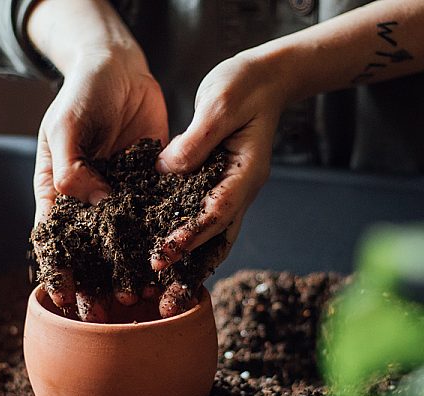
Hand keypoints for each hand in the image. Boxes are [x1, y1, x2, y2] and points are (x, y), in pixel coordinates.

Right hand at [34, 49, 167, 321]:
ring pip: (123, 243)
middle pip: (89, 252)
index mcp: (57, 190)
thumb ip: (71, 164)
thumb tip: (91, 202)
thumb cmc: (82, 92)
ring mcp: (119, 195)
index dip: (58, 271)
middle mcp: (88, 199)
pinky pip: (155, 219)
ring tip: (141, 300)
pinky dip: (160, 243)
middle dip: (96, 284)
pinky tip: (172, 267)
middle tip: (108, 314)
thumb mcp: (67, 124)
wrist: (120, 67)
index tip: (65, 300)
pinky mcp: (150, 186)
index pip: (54, 239)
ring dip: (130, 272)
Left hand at [150, 51, 288, 310]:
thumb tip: (166, 170)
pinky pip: (202, 218)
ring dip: (189, 262)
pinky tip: (161, 252)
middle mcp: (241, 189)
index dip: (189, 237)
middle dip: (189, 265)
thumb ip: (195, 140)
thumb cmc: (245, 85)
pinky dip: (186, 238)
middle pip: (216, 238)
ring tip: (160, 286)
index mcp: (246, 173)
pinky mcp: (217, 184)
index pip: (217, 214)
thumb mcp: (219, 104)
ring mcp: (231, 189)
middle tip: (159, 289)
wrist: (264, 78)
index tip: (162, 254)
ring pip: (212, 236)